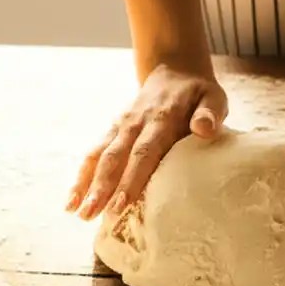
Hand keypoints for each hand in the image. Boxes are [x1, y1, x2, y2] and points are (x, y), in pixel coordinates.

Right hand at [67, 65, 227, 219]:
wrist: (173, 71)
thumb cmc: (197, 94)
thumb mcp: (212, 97)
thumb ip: (209, 113)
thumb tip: (204, 129)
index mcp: (160, 119)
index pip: (144, 152)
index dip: (131, 178)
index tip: (121, 203)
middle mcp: (135, 123)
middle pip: (115, 157)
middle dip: (101, 187)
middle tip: (90, 214)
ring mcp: (120, 127)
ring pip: (99, 156)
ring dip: (85, 183)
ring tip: (74, 211)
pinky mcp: (112, 130)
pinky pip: (94, 153)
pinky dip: (82, 175)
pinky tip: (72, 200)